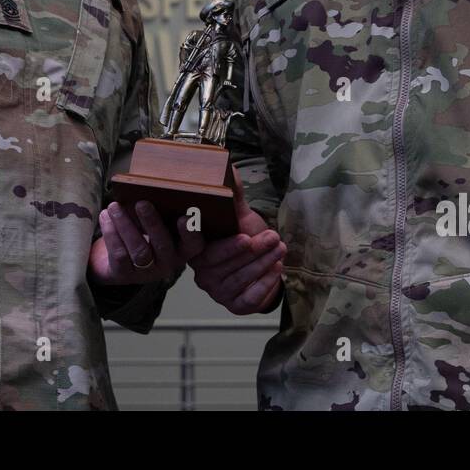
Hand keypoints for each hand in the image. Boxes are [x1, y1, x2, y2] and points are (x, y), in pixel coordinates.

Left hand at [90, 200, 199, 285]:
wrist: (116, 260)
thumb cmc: (142, 234)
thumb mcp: (155, 225)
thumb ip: (160, 212)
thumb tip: (150, 190)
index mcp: (181, 249)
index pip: (193, 244)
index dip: (190, 233)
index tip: (184, 217)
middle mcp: (167, 263)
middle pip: (163, 245)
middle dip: (152, 223)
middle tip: (142, 204)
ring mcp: (146, 272)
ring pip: (139, 250)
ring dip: (126, 225)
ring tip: (114, 207)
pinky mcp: (125, 275)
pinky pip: (119, 254)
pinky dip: (111, 233)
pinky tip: (106, 217)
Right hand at [186, 166, 284, 313]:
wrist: (262, 268)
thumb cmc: (245, 238)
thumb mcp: (238, 216)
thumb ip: (233, 195)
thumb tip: (227, 164)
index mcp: (196, 250)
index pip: (191, 243)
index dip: (190, 232)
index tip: (189, 219)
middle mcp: (201, 273)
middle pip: (221, 261)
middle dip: (249, 248)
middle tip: (271, 235)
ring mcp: (217, 291)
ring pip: (238, 278)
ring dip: (262, 262)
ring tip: (280, 247)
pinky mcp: (234, 305)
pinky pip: (248, 297)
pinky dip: (264, 283)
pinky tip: (276, 268)